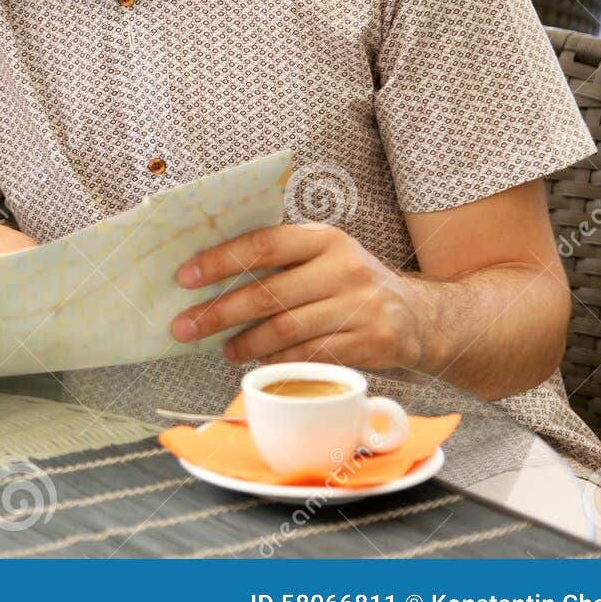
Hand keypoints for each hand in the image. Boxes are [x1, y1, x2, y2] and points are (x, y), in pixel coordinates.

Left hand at [168, 224, 428, 371]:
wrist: (415, 316)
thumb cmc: (348, 282)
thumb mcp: (322, 254)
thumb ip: (278, 256)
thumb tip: (207, 270)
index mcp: (324, 239)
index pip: (264, 244)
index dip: (221, 261)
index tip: (185, 277)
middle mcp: (344, 268)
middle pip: (269, 292)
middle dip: (220, 312)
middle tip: (186, 325)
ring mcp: (359, 306)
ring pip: (286, 328)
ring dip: (246, 343)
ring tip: (223, 349)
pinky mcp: (369, 342)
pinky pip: (310, 354)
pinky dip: (279, 360)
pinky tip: (259, 362)